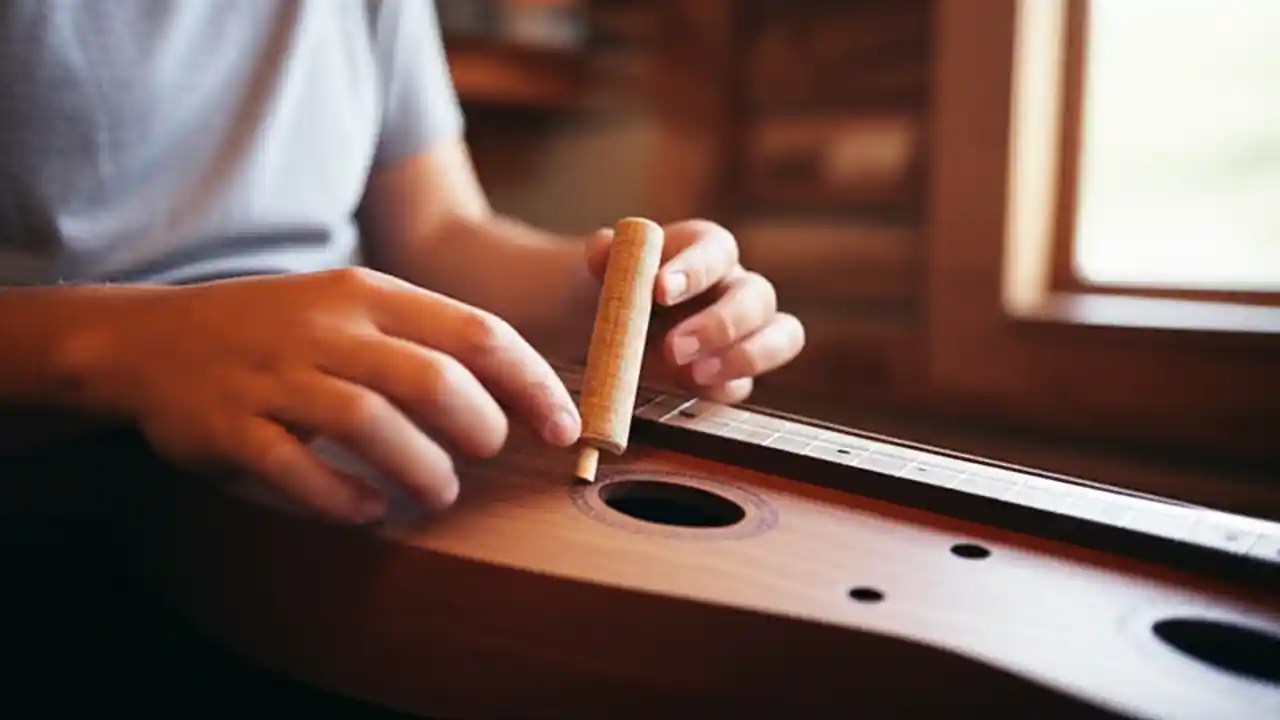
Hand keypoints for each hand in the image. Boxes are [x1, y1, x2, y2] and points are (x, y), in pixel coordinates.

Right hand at [68, 268, 580, 522]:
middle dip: (481, 427)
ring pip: (372, 423)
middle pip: (433, 379)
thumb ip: (424, 340)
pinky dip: (342, 497)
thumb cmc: (278, 331)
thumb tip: (517, 393)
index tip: (562, 425)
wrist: (152, 339)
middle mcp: (327, 327)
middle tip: (487, 453)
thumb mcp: (352, 309)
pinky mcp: (230, 425)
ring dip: (422, 469)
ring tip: (439, 491)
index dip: (531, 384)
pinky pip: (296, 467)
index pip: (475, 332)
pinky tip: (368, 510)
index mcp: (369, 294)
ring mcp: (276, 375)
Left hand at [586, 219, 804, 402]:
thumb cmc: (613, 287)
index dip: (696, 269)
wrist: (605, 326)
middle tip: (674, 349)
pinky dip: (725, 388)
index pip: (718, 249)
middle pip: (757, 295)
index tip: (660, 291)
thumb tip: (605, 248)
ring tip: (694, 377)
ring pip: (783, 336)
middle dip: (720, 323)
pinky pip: (749, 382)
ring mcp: (746, 332)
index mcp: (705, 250)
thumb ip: (605, 256)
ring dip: (744, 357)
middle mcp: (736, 287)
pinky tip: (690, 393)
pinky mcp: (736, 374)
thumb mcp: (602, 270)